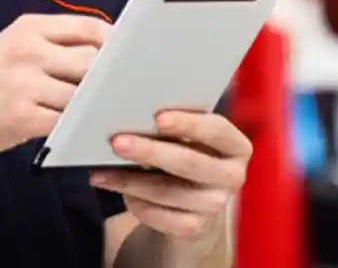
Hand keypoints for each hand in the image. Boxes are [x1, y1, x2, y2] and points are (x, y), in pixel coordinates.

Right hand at [0, 14, 108, 155]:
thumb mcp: (13, 45)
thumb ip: (53, 43)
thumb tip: (104, 51)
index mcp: (29, 29)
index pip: (88, 27)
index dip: (113, 42)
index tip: (124, 56)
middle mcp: (28, 51)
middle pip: (92, 60)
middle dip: (106, 77)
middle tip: (115, 89)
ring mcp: (25, 84)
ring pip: (82, 93)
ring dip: (93, 105)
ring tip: (99, 111)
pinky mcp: (23, 116)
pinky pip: (67, 120)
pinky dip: (78, 126)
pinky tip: (81, 128)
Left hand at [91, 111, 250, 244]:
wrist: (193, 202)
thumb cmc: (187, 154)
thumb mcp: (191, 137)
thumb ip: (175, 124)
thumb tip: (135, 109)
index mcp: (236, 146)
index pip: (216, 130)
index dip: (188, 123)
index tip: (158, 117)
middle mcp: (232, 176)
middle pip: (188, 162)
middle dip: (149, 151)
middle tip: (117, 142)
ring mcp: (215, 205)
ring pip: (167, 192)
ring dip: (129, 181)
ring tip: (101, 171)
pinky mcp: (195, 228)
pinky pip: (160, 217)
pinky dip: (136, 204)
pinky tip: (117, 191)